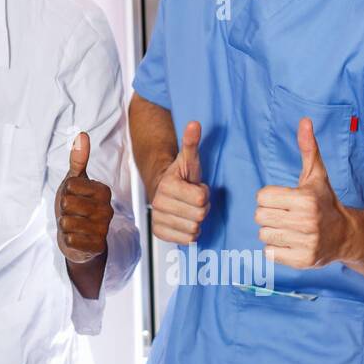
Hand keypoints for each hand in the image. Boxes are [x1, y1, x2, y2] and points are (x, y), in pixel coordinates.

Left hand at [56, 132, 113, 263]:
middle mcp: (107, 210)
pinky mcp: (97, 247)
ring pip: (67, 222)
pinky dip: (67, 239)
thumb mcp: (73, 181)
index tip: (72, 197)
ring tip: (73, 225)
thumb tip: (82, 135)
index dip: (64, 192)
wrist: (77, 238)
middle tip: (71, 213)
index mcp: (103, 191)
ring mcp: (103, 229)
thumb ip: (78, 160)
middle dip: (63, 210)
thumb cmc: (75, 206)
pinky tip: (75, 238)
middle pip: (67, 204)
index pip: (70, 185)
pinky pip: (70, 240)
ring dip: (64, 225)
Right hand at [150, 121, 208, 243]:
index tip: (196, 188)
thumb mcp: (189, 160)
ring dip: (196, 221)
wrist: (163, 189)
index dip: (204, 193)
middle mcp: (159, 203)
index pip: (201, 199)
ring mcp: (158, 219)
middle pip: (199, 215)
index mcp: (168, 185)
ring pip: (194, 229)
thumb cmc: (181, 176)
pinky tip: (185, 221)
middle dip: (201, 208)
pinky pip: (186, 240)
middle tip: (194, 200)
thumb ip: (191, 142)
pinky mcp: (159, 232)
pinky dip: (190, 233)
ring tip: (189, 209)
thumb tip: (194, 124)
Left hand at [254, 118, 356, 268]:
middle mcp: (306, 222)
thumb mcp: (316, 175)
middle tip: (287, 215)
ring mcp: (306, 243)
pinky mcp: (302, 261)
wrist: (346, 235)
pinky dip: (276, 249)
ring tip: (290, 229)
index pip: (261, 197)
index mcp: (305, 199)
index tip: (285, 200)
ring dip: (272, 232)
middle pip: (259, 216)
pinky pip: (269, 253)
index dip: (270, 197)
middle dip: (269, 214)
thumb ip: (308, 148)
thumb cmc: (324, 201)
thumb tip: (304, 120)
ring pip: (263, 234)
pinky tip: (291, 242)